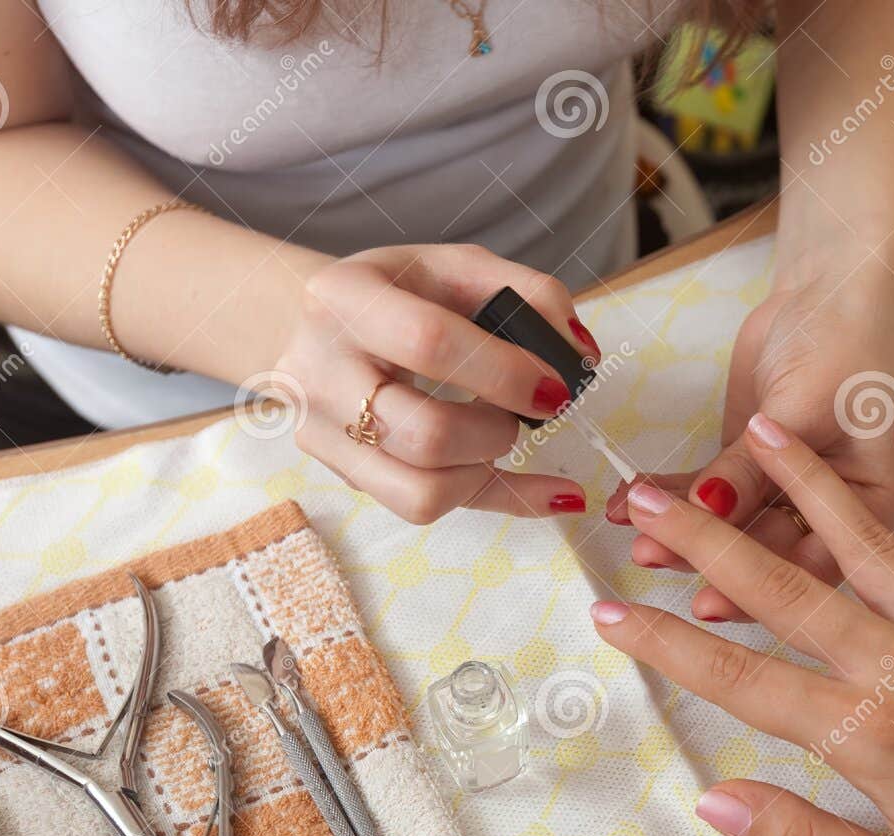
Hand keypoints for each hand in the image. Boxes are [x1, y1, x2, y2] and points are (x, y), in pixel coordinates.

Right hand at [273, 245, 599, 523]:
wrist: (312, 325)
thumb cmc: (397, 294)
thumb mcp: (455, 268)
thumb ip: (528, 293)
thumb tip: (581, 353)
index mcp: (346, 299)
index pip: (430, 344)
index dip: (505, 373)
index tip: (555, 388)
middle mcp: (320, 371)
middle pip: (424, 435)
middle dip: (498, 433)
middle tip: (525, 414)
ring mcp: (323, 434)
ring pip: (420, 492)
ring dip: (486, 472)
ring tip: (500, 437)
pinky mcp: (343, 474)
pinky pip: (422, 509)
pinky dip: (494, 501)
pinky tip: (540, 490)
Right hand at [591, 408, 893, 835]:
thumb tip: (715, 801)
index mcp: (872, 736)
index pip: (743, 682)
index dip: (666, 645)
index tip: (608, 610)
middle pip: (784, 591)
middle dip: (707, 541)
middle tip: (643, 498)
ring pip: (864, 542)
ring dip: (805, 483)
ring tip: (754, 429)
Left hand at [607, 278, 893, 620]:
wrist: (826, 291)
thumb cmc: (844, 346)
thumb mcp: (802, 409)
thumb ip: (751, 468)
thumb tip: (703, 513)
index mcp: (872, 513)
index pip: (814, 564)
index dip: (761, 584)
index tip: (707, 599)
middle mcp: (831, 517)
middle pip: (763, 552)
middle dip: (703, 553)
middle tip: (650, 550)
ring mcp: (786, 496)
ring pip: (728, 527)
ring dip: (677, 526)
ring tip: (630, 521)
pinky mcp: (747, 472)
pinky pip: (706, 493)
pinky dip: (669, 494)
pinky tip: (629, 499)